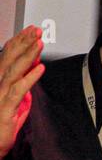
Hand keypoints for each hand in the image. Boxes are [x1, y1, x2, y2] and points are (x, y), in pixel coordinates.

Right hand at [0, 27, 44, 157]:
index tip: (30, 32)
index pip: (7, 58)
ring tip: (39, 44)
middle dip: (23, 43)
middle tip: (36, 30)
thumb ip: (21, 96)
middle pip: (9, 58)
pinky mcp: (5, 107)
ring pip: (13, 70)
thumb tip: (30, 87)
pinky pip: (18, 89)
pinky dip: (30, 78)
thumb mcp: (15, 109)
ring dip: (27, 55)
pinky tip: (40, 69)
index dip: (18, 43)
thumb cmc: (1, 129)